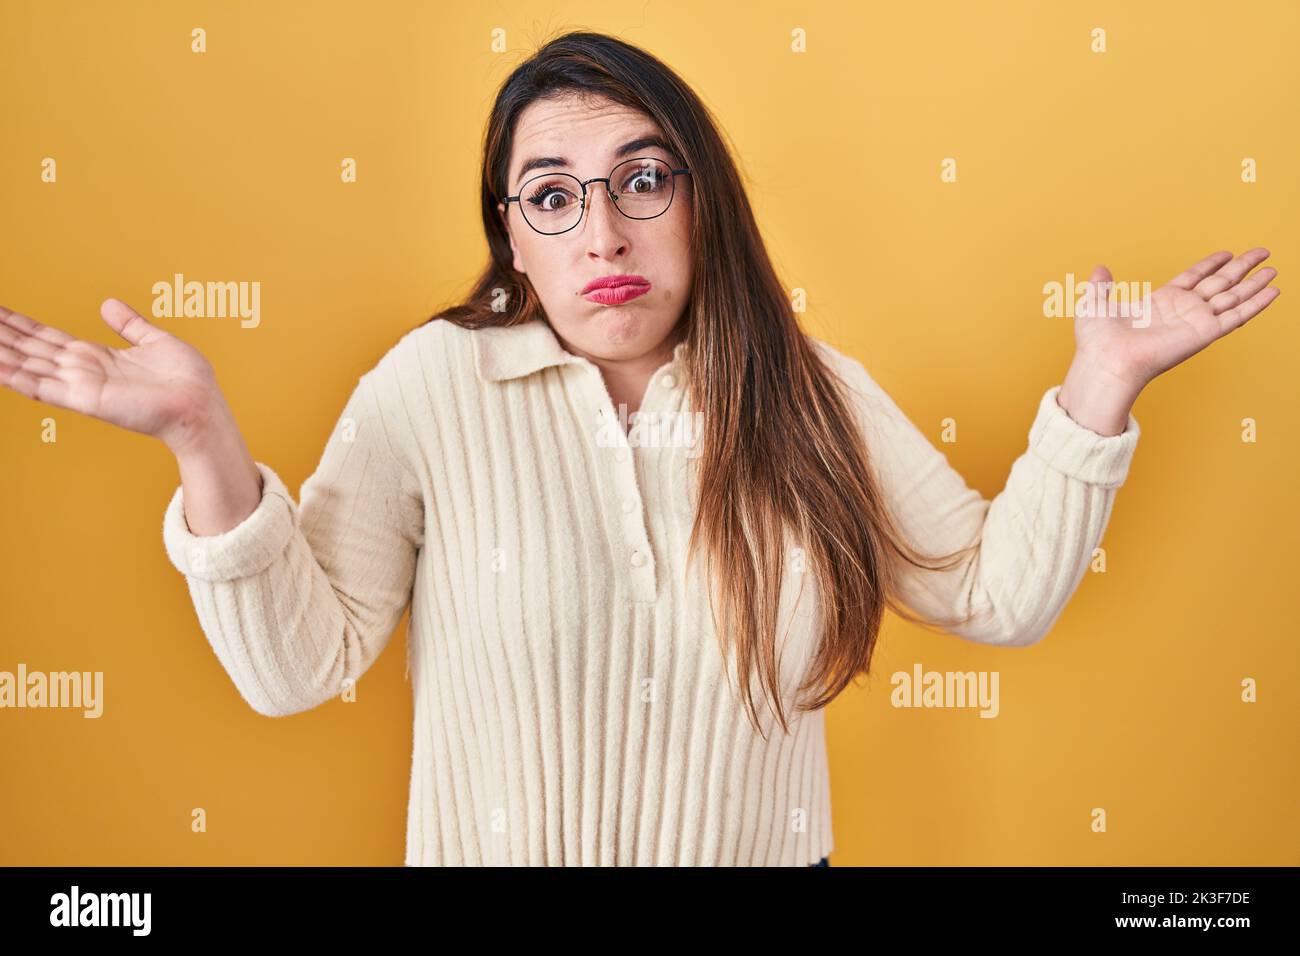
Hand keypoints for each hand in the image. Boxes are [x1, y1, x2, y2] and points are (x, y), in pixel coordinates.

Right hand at [0, 298, 222, 452]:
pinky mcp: (87, 399)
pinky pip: (42, 388)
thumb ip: (130, 325)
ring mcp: (82, 386)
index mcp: (97, 357)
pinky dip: (15, 377)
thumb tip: (108, 304)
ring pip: (28, 365)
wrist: (201, 407)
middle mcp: (83, 371)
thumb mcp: (156, 341)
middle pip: (30, 349)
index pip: (47, 338)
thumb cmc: (187, 381)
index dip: (20, 325)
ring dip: (2, 353)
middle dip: (2, 335)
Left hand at [1074, 248, 1280, 390]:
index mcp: (1160, 302)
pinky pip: (1237, 315)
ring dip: (1255, 283)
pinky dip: (1256, 303)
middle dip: (1242, 268)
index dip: (1210, 264)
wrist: (1105, 361)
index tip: (1226, 253)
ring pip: (1233, 296)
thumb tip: (1099, 270)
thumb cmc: (1097, 340)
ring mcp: (1196, 321)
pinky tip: (1273, 291)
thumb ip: (1102, 286)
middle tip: (1262, 252)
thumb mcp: (1096, 304)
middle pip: (1220, 283)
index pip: (1193, 278)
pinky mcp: (1205, 332)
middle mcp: (1182, 311)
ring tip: (1274, 268)